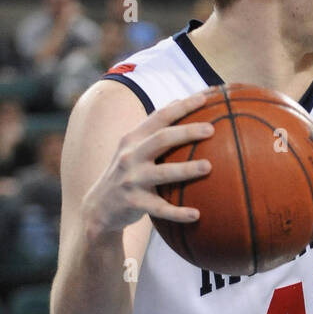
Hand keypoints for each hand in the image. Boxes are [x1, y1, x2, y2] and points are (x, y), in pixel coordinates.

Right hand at [82, 92, 214, 234]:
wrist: (98, 207)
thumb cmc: (127, 171)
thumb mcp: (133, 148)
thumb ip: (153, 129)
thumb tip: (180, 100)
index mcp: (133, 139)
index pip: (159, 117)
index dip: (181, 106)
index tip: (205, 98)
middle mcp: (130, 156)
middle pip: (161, 139)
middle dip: (186, 132)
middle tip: (211, 129)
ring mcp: (131, 180)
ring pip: (162, 173)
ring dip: (186, 169)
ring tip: (208, 166)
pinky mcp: (134, 204)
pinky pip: (159, 208)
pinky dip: (177, 212)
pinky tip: (196, 214)